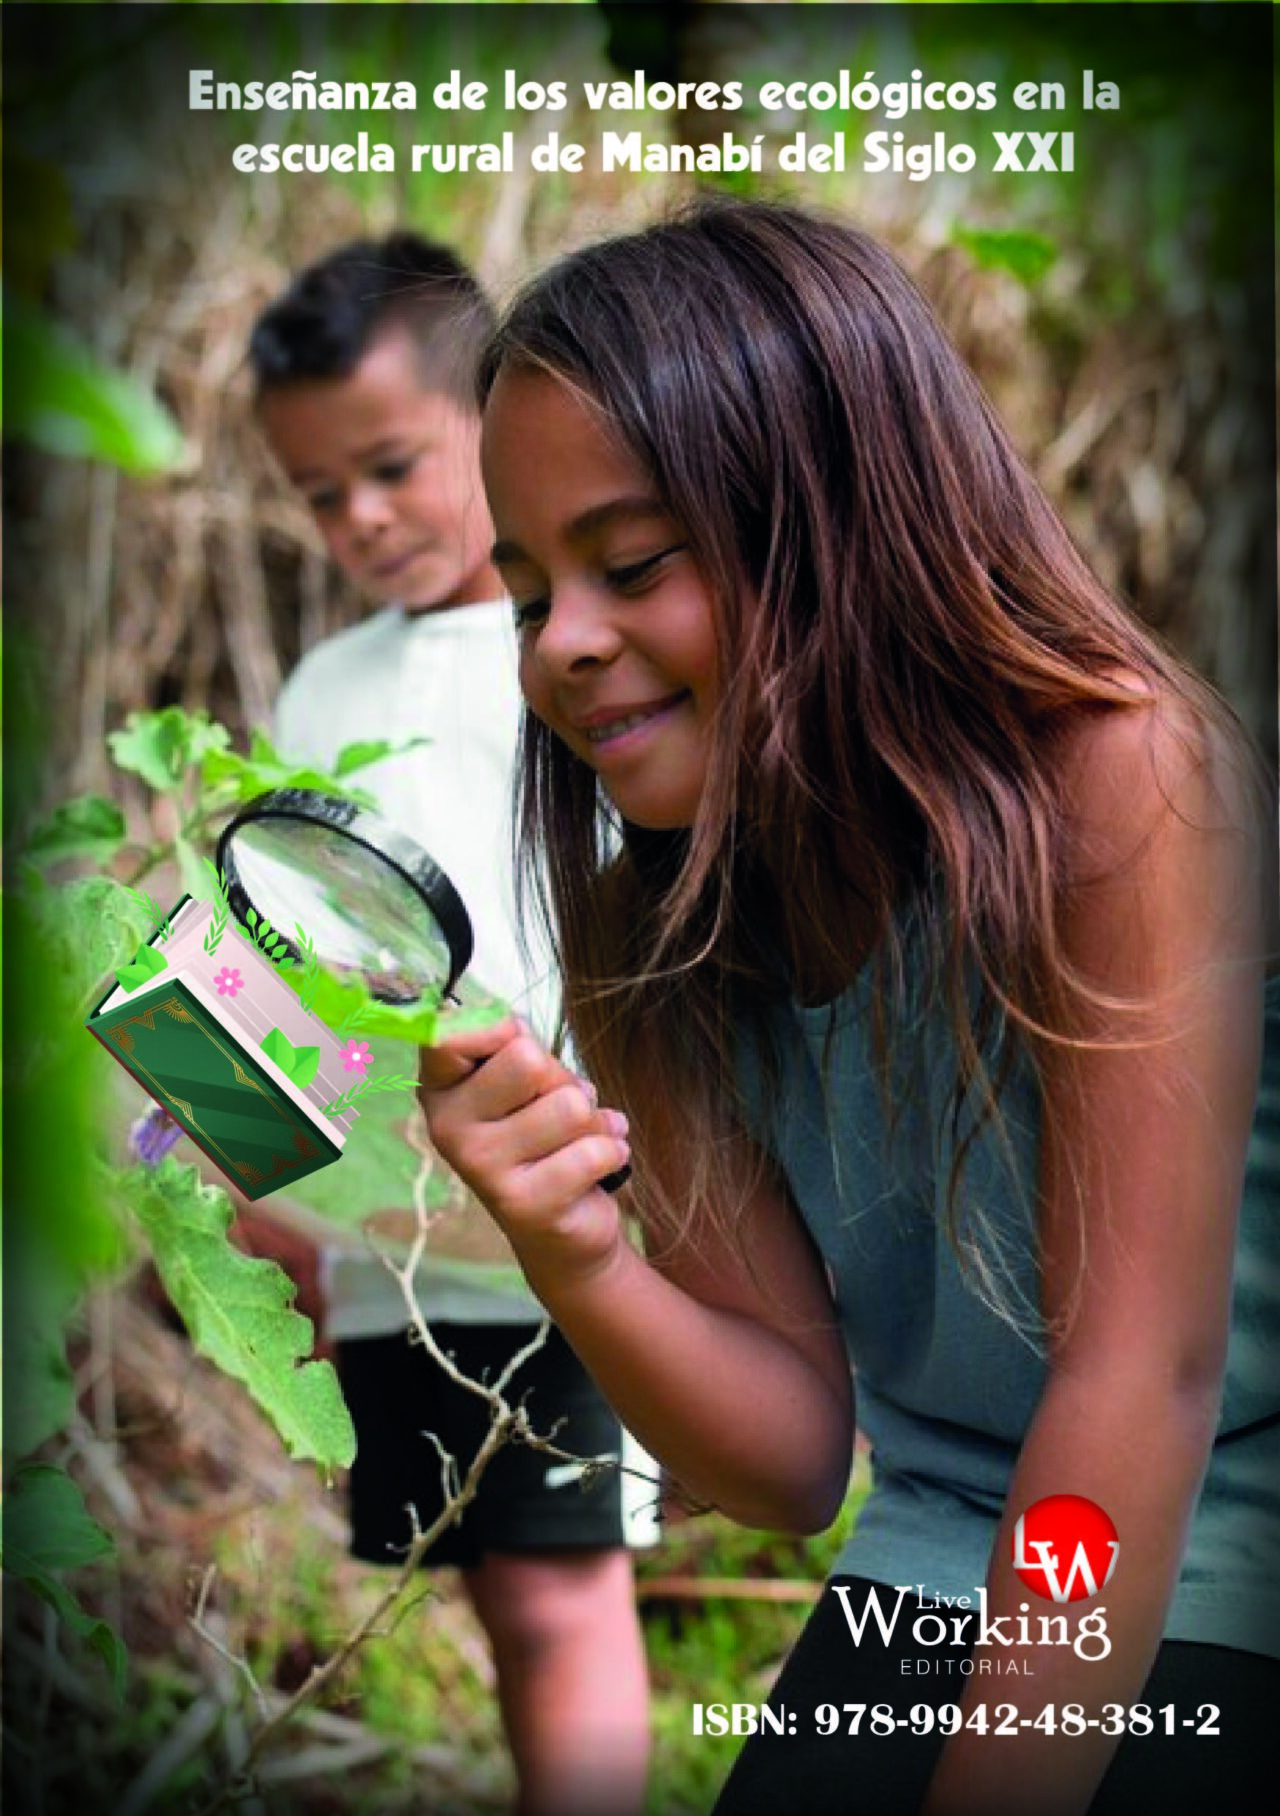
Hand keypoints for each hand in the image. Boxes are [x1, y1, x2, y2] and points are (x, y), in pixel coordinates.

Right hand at [419, 1019, 631, 1287]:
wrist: (560, 1230)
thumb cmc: (543, 1134)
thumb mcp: (524, 1080)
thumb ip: (514, 1044)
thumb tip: (514, 1026)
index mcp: (441, 1088)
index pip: (451, 1033)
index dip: (501, 1030)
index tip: (518, 1051)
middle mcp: (448, 1127)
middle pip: (528, 1059)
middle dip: (563, 1080)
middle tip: (559, 1108)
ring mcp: (482, 1169)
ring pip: (570, 1106)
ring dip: (593, 1120)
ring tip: (580, 1139)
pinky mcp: (525, 1206)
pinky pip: (594, 1151)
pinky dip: (611, 1151)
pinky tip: (596, 1167)